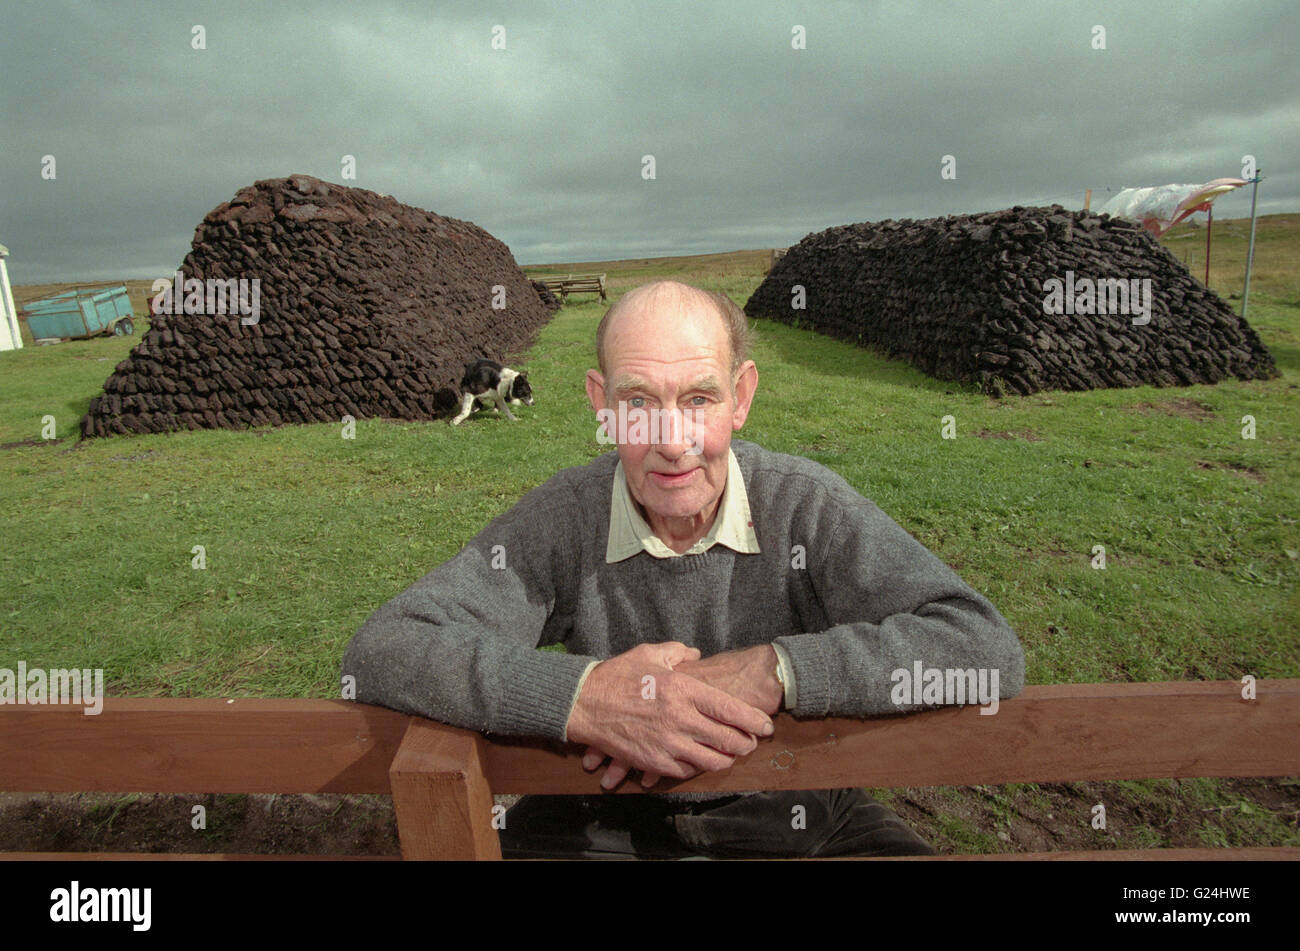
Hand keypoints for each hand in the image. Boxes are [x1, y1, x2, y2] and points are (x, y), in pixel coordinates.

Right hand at [566, 641, 773, 790]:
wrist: (584, 704)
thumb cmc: (617, 677)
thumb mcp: (649, 654)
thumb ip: (677, 652)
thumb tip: (694, 654)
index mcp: (684, 690)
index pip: (731, 710)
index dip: (754, 721)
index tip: (765, 725)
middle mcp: (681, 719)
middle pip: (729, 740)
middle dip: (746, 743)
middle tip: (751, 742)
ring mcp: (668, 744)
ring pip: (712, 761)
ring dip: (726, 760)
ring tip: (730, 755)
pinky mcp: (655, 762)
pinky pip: (687, 772)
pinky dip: (698, 768)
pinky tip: (699, 760)